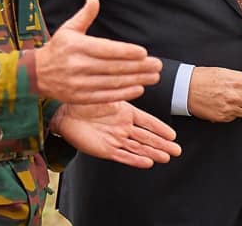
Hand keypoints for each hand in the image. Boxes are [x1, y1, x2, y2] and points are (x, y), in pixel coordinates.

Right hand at [35, 0, 160, 103]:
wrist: (35, 74)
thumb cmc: (57, 48)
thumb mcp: (68, 29)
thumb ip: (85, 15)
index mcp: (77, 46)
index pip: (106, 50)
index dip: (126, 52)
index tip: (144, 52)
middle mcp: (77, 66)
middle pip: (113, 67)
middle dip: (138, 67)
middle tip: (157, 65)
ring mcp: (78, 84)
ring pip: (112, 83)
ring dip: (136, 81)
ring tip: (153, 77)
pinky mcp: (80, 98)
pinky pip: (106, 96)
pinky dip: (123, 94)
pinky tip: (138, 89)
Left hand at [50, 101, 180, 168]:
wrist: (64, 112)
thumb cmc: (84, 99)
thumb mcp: (108, 92)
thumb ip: (123, 89)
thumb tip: (138, 79)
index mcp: (125, 112)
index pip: (147, 122)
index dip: (160, 128)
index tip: (173, 134)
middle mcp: (122, 127)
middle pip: (146, 138)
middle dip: (162, 144)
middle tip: (177, 150)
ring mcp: (115, 139)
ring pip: (138, 148)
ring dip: (153, 153)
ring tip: (167, 157)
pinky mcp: (105, 149)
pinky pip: (123, 156)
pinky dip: (135, 160)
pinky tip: (148, 162)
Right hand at [187, 66, 241, 122]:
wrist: (186, 87)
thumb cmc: (204, 77)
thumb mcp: (226, 72)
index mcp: (239, 82)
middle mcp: (236, 95)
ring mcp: (230, 107)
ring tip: (231, 100)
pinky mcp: (223, 116)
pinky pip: (235, 117)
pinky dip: (232, 112)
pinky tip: (223, 104)